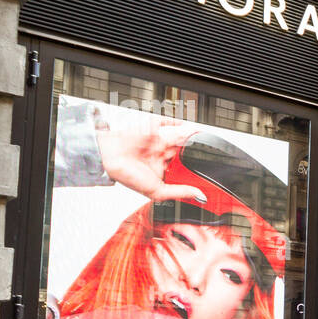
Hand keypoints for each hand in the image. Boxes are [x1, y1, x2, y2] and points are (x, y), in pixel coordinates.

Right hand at [91, 107, 205, 202]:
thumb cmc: (126, 174)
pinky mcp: (152, 128)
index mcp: (162, 169)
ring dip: (190, 138)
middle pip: (184, 151)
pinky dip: (176, 123)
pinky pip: (167, 122)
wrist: (109, 157)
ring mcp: (157, 140)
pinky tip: (186, 125)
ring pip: (179, 137)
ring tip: (201, 139)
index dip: (195, 168)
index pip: (184, 167)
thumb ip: (179, 192)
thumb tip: (200, 196)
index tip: (207, 171)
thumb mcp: (157, 191)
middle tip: (208, 154)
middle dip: (195, 152)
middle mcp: (161, 154)